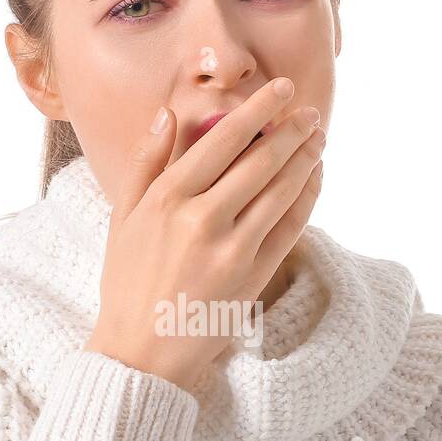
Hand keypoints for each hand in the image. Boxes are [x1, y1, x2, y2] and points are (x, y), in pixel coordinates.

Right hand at [84, 77, 325, 392]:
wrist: (141, 350)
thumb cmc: (128, 280)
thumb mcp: (123, 216)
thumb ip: (147, 162)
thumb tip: (168, 114)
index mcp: (168, 198)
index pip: (223, 139)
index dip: (258, 110)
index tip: (280, 90)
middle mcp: (202, 219)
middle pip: (260, 160)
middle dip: (291, 130)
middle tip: (309, 111)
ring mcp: (233, 249)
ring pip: (281, 190)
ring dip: (305, 158)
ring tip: (317, 137)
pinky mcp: (254, 275)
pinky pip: (291, 226)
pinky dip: (307, 197)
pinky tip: (313, 178)